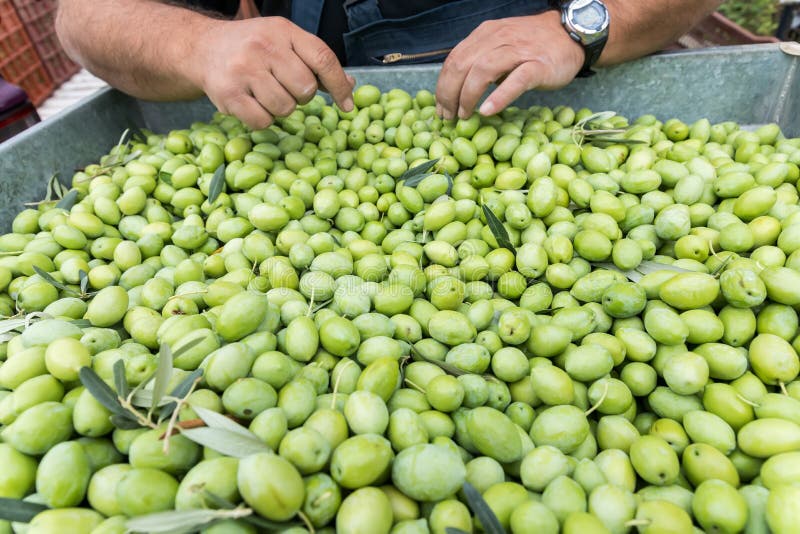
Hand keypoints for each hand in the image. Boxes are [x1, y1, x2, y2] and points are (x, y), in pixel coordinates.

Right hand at [188, 17, 353, 127]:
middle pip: (306, 88)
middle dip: (302, 96)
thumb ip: (315, 63)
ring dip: (281, 108)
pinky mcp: (228, 94)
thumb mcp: (284, 42)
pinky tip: (252, 103)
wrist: (203, 48)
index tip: (347, 105)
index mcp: (283, 31)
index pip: (323, 58)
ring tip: (266, 94)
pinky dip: (263, 119)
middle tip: (286, 88)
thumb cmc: (253, 48)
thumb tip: (350, 85)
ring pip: (286, 108)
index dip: (340, 86)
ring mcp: (244, 69)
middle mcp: (264, 46)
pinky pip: (263, 121)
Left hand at [435, 10, 584, 119]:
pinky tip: (487, 111)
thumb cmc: (532, 46)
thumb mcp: (500, 46)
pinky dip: (498, 97)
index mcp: (485, 35)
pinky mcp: (538, 65)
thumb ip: (480, 61)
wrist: (570, 34)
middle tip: (448, 117)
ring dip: (468, 96)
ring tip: (464, 116)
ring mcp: (518, 51)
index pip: (454, 59)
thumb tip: (457, 90)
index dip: (442, 86)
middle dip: (450, 94)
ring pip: (483, 71)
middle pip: (463, 66)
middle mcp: (498, 39)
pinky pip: (515, 81)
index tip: (441, 108)